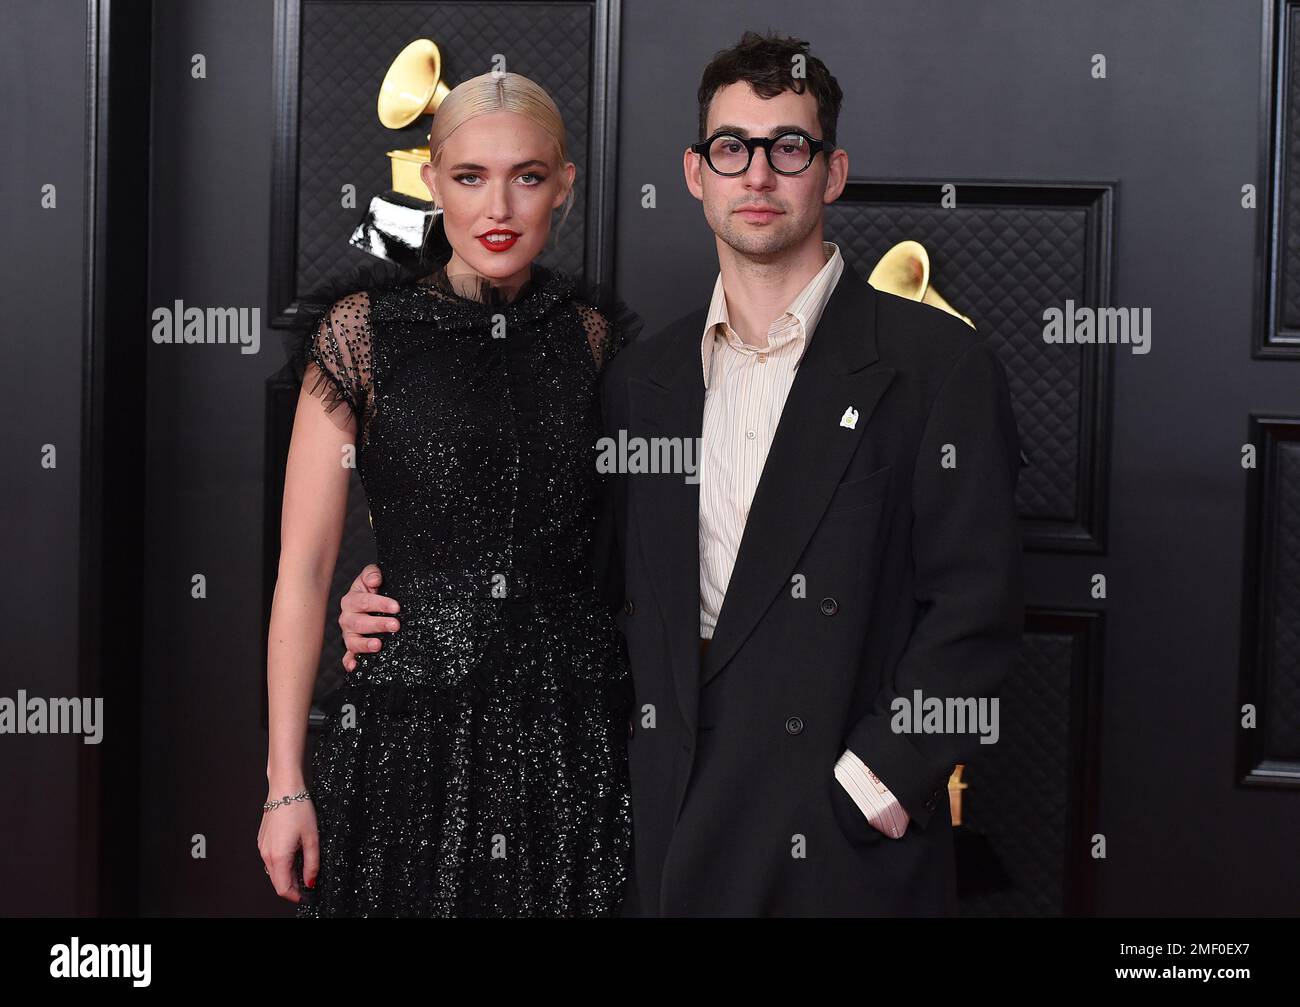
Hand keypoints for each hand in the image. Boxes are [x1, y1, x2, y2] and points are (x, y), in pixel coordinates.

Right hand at [257, 789, 317, 903]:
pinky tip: (294, 854)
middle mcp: (266, 854)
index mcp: (278, 856)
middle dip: (292, 886)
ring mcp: (262, 847)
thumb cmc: (299, 808)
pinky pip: (270, 859)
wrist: (285, 788)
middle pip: (277, 882)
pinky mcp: (262, 840)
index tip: (308, 895)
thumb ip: (312, 864)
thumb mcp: (312, 838)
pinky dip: (281, 863)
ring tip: (304, 866)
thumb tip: (311, 882)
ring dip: (287, 874)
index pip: (283, 889)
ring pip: (273, 871)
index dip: (296, 896)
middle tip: (308, 882)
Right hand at [339, 563, 399, 671]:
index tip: (396, 607)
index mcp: (352, 600)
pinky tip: (355, 667)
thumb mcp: (372, 577)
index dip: (381, 603)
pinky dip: (350, 662)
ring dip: (365, 644)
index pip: (365, 601)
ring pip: (353, 641)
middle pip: (360, 623)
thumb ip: (372, 573)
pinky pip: (348, 657)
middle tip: (395, 625)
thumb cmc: (373, 590)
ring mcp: (349, 634)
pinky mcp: (352, 648)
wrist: (371, 604)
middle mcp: (348, 618)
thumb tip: (375, 580)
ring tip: (378, 645)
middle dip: (378, 624)